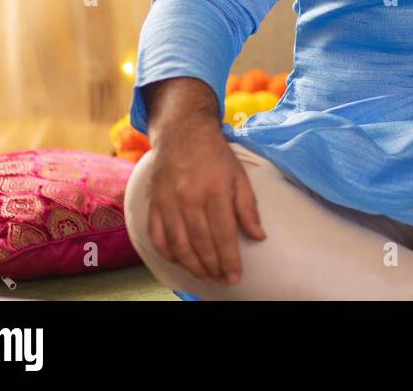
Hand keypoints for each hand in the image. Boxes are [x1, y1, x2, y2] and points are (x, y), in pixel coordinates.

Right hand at [146, 114, 265, 284]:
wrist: (182, 133)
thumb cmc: (216, 156)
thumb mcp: (240, 176)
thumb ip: (248, 208)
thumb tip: (259, 236)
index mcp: (215, 191)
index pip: (223, 234)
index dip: (229, 260)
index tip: (235, 276)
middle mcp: (189, 198)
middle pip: (201, 243)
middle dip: (213, 267)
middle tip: (222, 280)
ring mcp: (168, 202)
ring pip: (179, 245)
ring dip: (193, 265)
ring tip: (206, 275)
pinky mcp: (153, 204)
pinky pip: (157, 237)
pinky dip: (168, 253)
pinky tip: (181, 261)